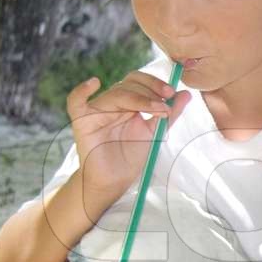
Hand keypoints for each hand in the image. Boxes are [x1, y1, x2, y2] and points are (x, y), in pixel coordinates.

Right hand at [66, 70, 187, 207]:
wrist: (115, 180)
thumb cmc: (132, 156)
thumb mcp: (155, 132)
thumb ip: (170, 114)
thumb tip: (186, 94)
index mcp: (127, 102)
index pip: (138, 81)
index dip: (154, 83)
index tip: (172, 93)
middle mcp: (111, 103)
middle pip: (128, 84)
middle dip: (150, 90)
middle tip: (166, 101)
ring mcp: (96, 111)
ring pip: (115, 94)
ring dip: (139, 98)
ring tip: (157, 110)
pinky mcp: (82, 121)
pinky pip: (75, 102)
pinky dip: (81, 91)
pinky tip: (93, 83)